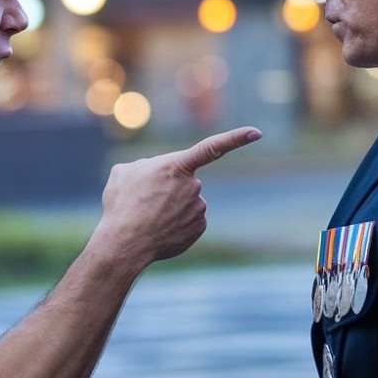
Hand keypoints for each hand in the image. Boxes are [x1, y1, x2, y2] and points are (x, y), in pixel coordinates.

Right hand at [95, 126, 261, 266]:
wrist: (125, 244)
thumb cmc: (121, 206)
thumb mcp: (123, 173)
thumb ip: (145, 166)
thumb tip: (153, 173)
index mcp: (176, 166)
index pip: (211, 148)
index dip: (236, 138)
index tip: (256, 133)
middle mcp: (193, 186)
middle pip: (184, 181)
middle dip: (168, 187)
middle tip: (145, 201)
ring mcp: (198, 208)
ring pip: (186, 200)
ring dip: (171, 206)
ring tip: (148, 216)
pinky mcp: (199, 227)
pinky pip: (189, 218)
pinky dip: (176, 223)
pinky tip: (160, 229)